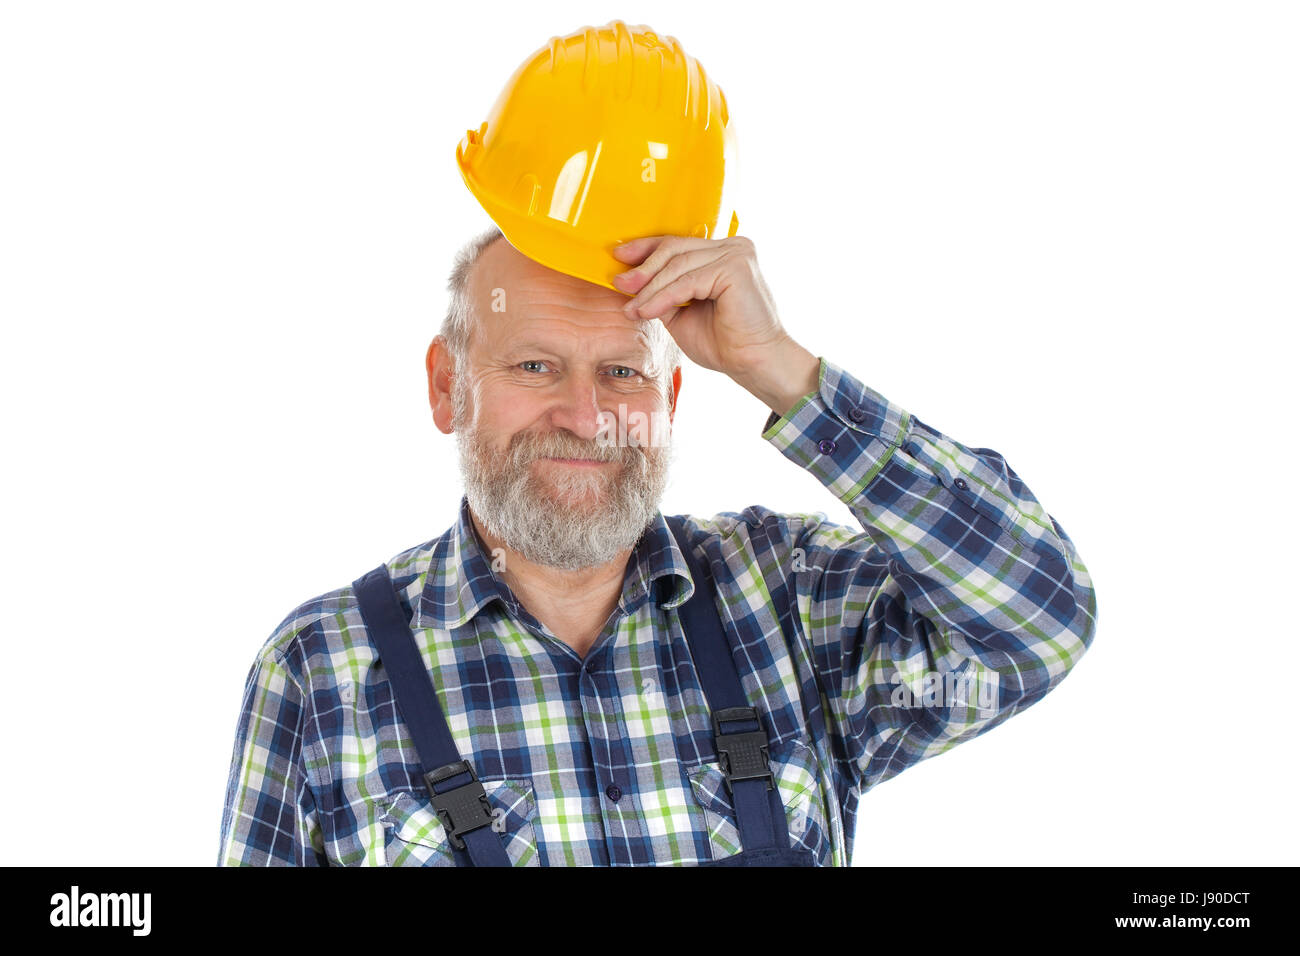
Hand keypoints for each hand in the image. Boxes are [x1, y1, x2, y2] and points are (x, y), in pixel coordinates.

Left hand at [611, 235, 819, 416]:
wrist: (753, 364)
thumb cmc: (724, 342)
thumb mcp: (682, 312)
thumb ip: (663, 292)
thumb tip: (629, 280)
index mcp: (723, 252)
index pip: (678, 242)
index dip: (646, 248)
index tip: (619, 257)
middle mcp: (732, 246)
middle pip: (674, 248)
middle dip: (642, 268)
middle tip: (619, 284)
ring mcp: (736, 254)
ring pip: (677, 265)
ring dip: (650, 288)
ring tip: (633, 309)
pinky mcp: (735, 268)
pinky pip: (687, 281)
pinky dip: (663, 297)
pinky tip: (647, 311)